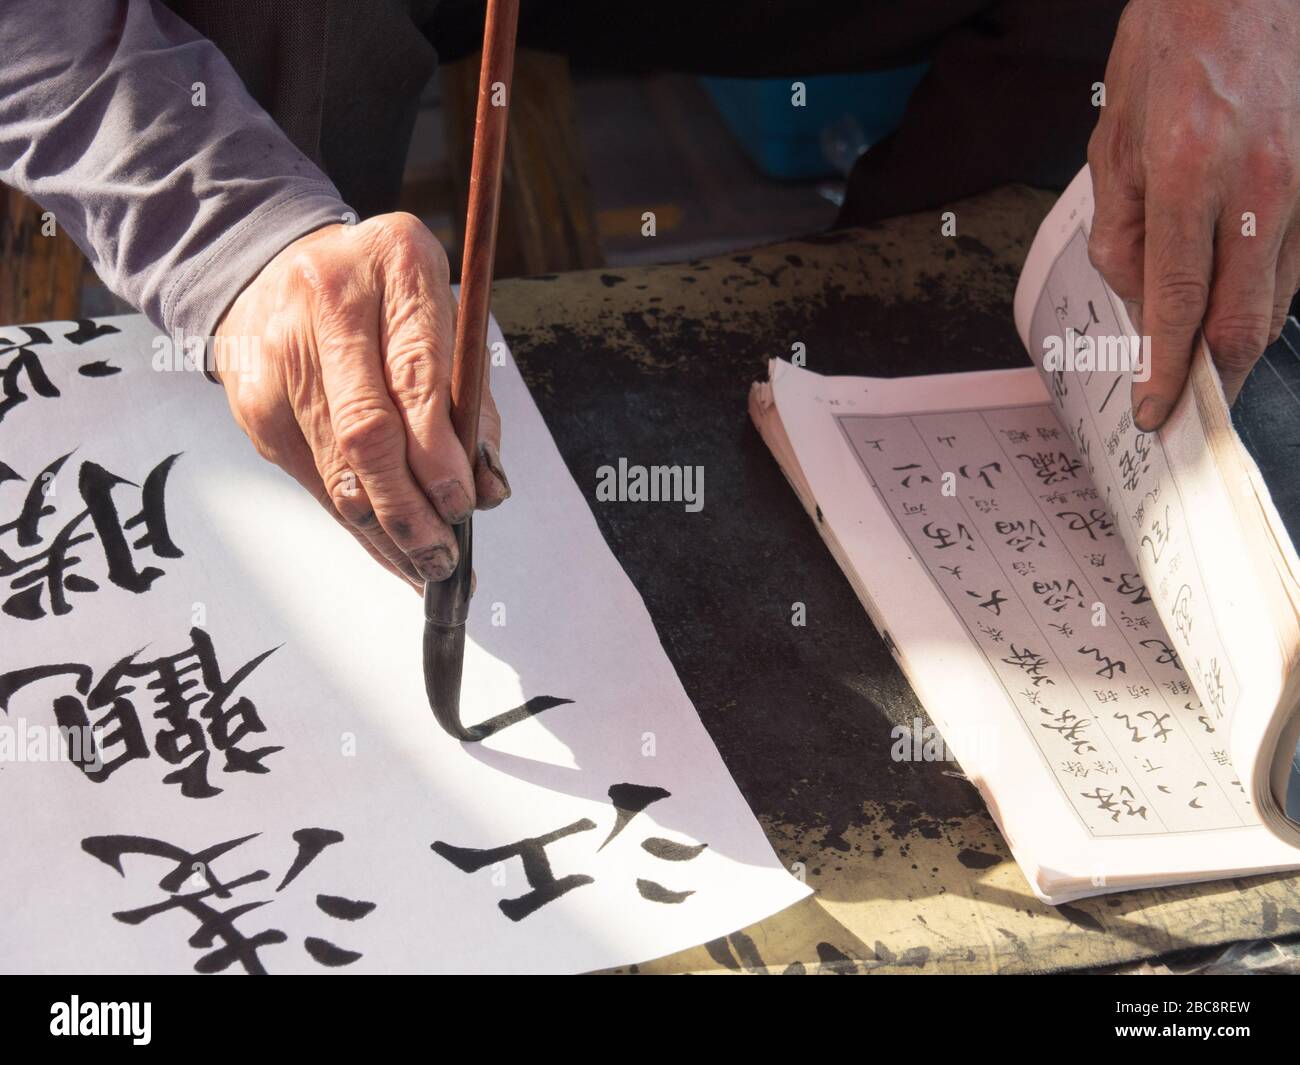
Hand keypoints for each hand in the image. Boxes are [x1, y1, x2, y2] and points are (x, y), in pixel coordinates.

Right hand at [213, 213, 509, 589]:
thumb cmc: (388, 301)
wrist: (279, 268)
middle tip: (446, 556)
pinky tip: (392, 549)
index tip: (464, 505)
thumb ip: (472, 402)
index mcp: (395, 265)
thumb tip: (490, 489)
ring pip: (337, 470)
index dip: (439, 454)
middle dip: (411, 509)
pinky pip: (315, 481)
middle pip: (366, 433)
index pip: (415, 377)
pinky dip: (359, 524)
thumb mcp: (446, 322)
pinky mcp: (258, 407)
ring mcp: (280, 358)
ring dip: (387, 533)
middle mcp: (328, 305)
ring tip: (428, 568)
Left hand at [1087, 0, 1299, 428]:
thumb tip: (1137, 300)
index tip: (1152, 411)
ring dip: (1239, 338)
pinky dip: (1267, 292)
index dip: (1165, 371)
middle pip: (1244, 320)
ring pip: (1280, 297)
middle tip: (1187, 408)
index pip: (1178, 304)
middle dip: (1213, 377)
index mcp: (1191, 174)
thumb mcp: (1115, 138)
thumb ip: (1121, 230)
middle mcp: (1262, 184)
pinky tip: (1236, 298)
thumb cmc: (1172, 46)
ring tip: (1203, 359)